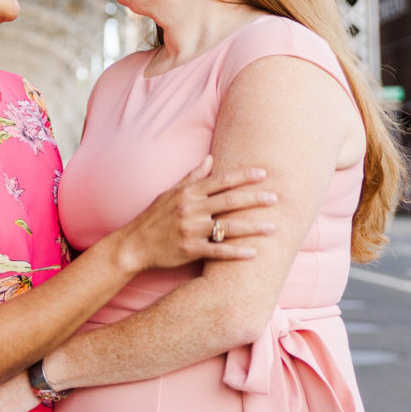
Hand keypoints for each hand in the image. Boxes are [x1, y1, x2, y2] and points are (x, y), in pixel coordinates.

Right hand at [115, 156, 275, 271]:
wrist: (134, 244)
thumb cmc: (153, 217)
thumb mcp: (170, 193)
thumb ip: (192, 177)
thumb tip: (211, 159)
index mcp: (188, 193)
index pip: (220, 181)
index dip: (243, 177)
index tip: (263, 173)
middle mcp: (191, 209)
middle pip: (229, 201)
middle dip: (254, 199)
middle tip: (276, 197)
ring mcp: (191, 230)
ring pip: (227, 227)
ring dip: (252, 227)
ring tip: (273, 227)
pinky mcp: (190, 250)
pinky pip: (218, 251)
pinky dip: (236, 252)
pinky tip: (254, 252)